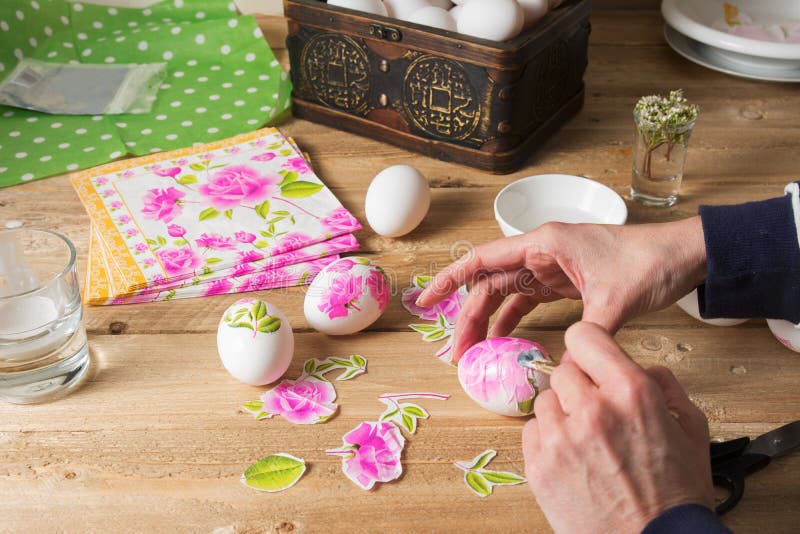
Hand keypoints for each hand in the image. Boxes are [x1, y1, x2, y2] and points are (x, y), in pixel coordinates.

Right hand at [417, 217, 706, 361]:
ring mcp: (551, 267)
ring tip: (474, 354)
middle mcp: (541, 252)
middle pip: (489, 284)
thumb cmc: (649, 264)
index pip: (482, 259)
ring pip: (505, 295)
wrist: (684, 256)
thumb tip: (562, 376)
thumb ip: (586, 337)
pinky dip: (513, 322)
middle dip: (468, 317)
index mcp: (544, 243)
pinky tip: (504, 343)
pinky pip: (528, 303)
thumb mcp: (615, 301)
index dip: (449, 279)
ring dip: (488, 322)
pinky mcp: (564, 282)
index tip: (424, 300)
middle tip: (456, 353)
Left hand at [523, 322, 713, 532]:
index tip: (591, 359)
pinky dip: (548, 440)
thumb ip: (664, 385)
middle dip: (580, 386)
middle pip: (562, 370)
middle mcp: (592, 410)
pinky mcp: (539, 466)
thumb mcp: (691, 428)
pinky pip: (532, 432)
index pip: (584, 336)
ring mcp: (560, 439)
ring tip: (588, 442)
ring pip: (545, 401)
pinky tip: (573, 458)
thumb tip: (639, 367)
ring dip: (562, 414)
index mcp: (631, 393)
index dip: (588, 347)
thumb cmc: (675, 494)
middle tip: (597, 411)